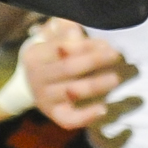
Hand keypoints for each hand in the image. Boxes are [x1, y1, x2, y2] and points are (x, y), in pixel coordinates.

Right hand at [20, 20, 138, 131]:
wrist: (31, 84)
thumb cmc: (49, 54)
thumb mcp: (50, 37)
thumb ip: (63, 28)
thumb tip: (76, 32)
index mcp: (34, 55)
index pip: (62, 47)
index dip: (85, 45)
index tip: (105, 43)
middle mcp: (36, 77)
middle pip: (68, 68)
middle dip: (95, 61)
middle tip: (115, 56)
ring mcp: (44, 98)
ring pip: (72, 92)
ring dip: (96, 85)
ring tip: (115, 78)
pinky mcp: (54, 115)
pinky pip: (69, 119)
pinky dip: (86, 116)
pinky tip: (103, 108)